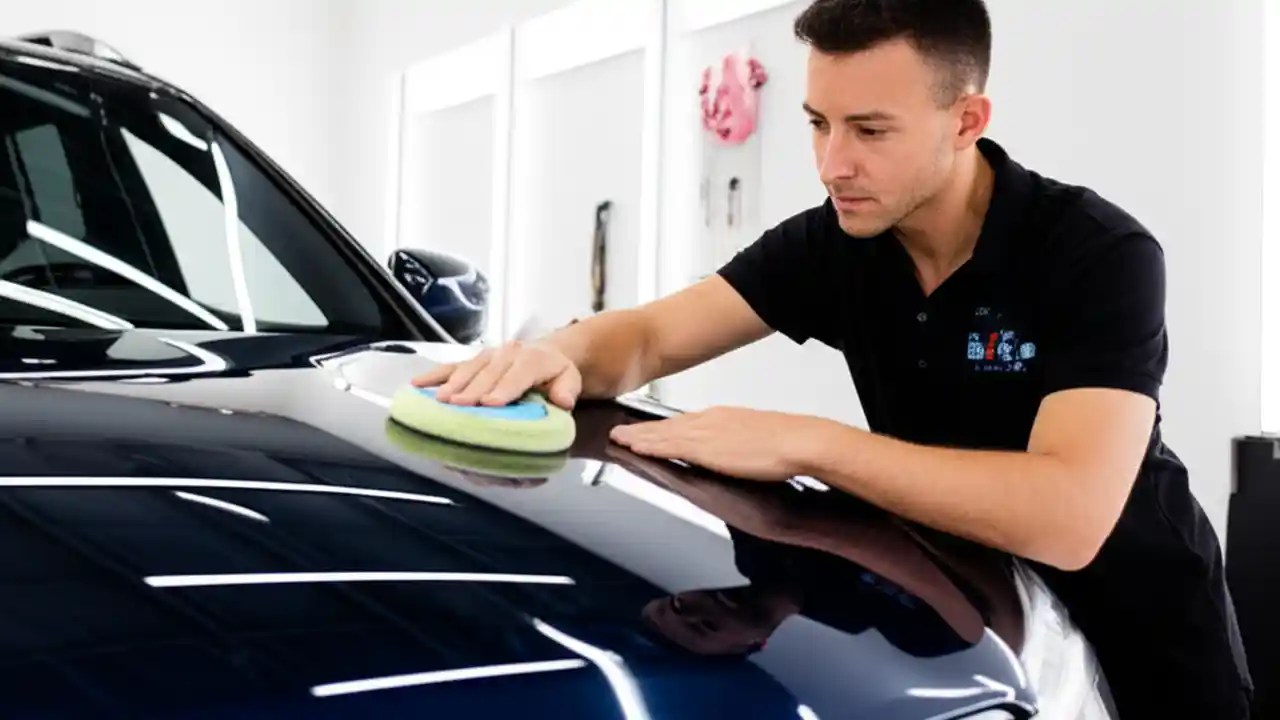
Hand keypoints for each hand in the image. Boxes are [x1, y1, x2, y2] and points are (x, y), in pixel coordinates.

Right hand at [410, 340, 581, 408]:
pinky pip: (452, 366)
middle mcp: (507, 353)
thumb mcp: (569, 379)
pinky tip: (417, 384)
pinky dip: (434, 374)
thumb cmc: (555, 372)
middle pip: (489, 373)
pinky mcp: (473, 359)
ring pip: (468, 368)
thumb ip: (567, 389)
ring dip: (453, 383)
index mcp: (532, 359)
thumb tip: (564, 401)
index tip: (489, 403)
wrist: (546, 351)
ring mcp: (487, 355)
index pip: (517, 375)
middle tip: (458, 405)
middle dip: (473, 389)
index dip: (504, 388)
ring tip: (440, 399)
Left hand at [609, 406, 821, 481]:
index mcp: (722, 417)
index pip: (684, 422)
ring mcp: (704, 433)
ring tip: (619, 439)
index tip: (647, 430)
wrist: (797, 440)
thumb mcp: (757, 438)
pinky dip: (649, 445)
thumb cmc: (786, 443)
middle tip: (621, 432)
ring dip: (639, 436)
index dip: (662, 427)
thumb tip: (734, 451)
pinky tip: (635, 447)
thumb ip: (739, 443)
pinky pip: (668, 446)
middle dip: (643, 430)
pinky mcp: (704, 448)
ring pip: (662, 434)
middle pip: (667, 426)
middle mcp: (709, 420)